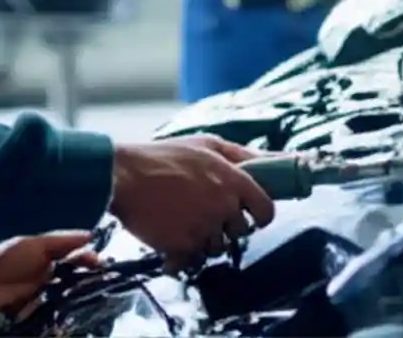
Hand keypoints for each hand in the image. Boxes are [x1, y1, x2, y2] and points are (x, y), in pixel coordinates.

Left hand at [0, 230, 102, 322]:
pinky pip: (52, 321)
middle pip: (77, 286)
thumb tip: (92, 235)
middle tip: (106, 292)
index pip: (80, 263)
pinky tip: (71, 324)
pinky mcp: (34, 318)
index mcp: (53, 263)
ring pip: (68, 305)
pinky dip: (60, 323)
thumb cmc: (4, 259)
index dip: (93, 265)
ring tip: (93, 310)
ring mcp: (44, 301)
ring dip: (77, 307)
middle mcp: (52, 282)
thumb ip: (62, 241)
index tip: (106, 268)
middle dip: (90, 289)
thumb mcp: (34, 245)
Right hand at [109, 135, 275, 268]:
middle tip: (207, 211)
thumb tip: (279, 160)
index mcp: (233, 180)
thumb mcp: (207, 144)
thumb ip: (245, 154)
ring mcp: (203, 228)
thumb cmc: (163, 157)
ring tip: (186, 219)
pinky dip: (185, 251)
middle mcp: (223, 206)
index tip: (251, 214)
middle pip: (242, 231)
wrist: (123, 176)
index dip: (260, 214)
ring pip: (218, 246)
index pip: (266, 210)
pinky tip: (173, 232)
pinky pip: (194, 258)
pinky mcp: (183, 246)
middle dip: (229, 225)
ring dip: (206, 238)